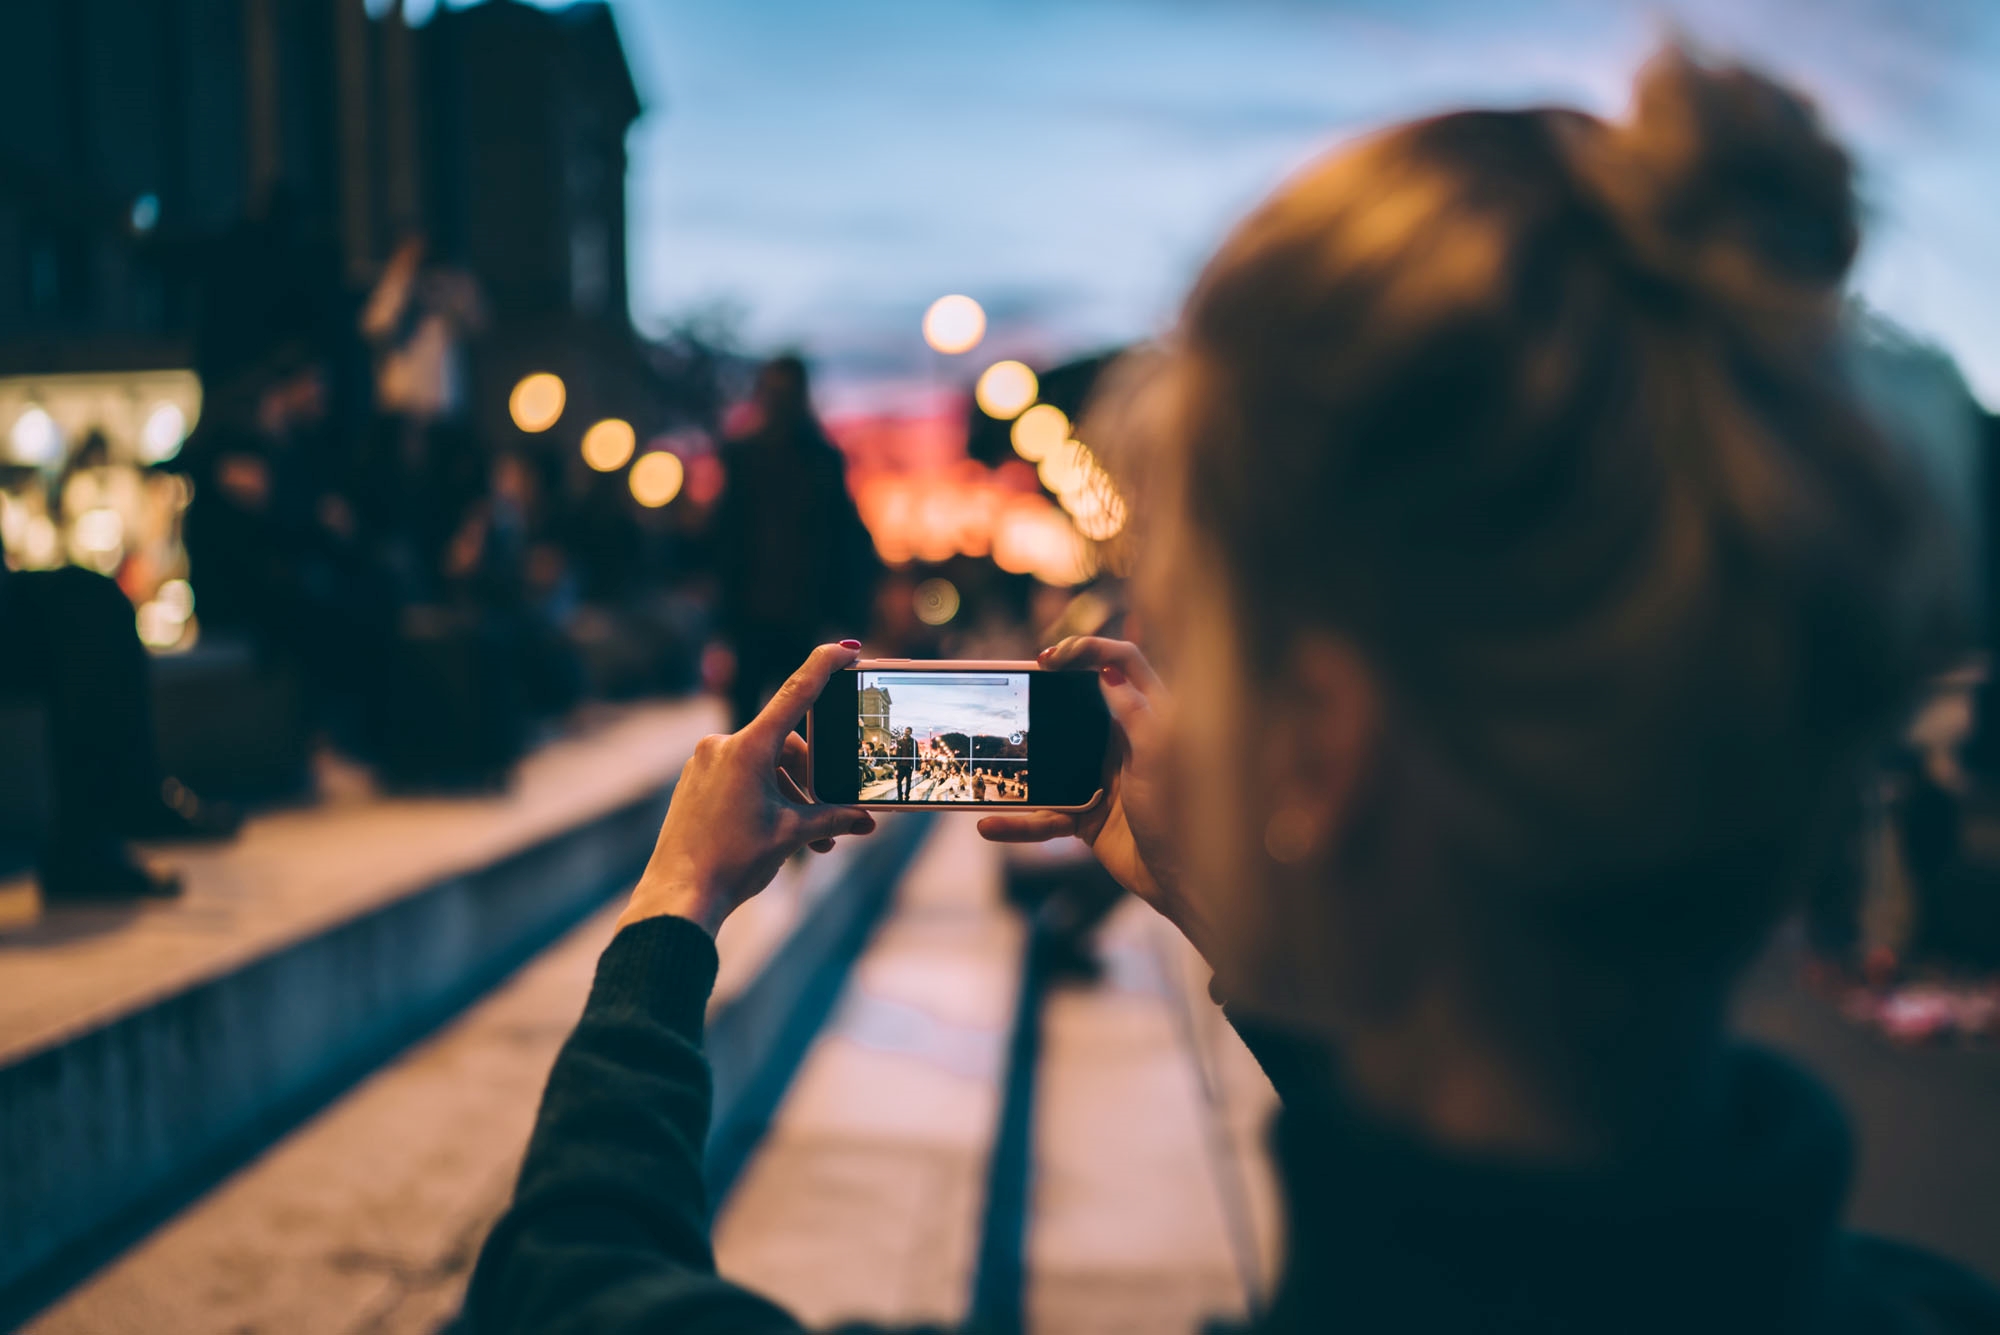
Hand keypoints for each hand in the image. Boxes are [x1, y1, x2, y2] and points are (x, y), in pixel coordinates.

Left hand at [619, 642, 876, 934]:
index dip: (824, 666)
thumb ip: (832, 820)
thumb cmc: (732, 863)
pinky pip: (742, 777)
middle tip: (836, 815)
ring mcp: (705, 763)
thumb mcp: (791, 836)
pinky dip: (767, 797)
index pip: (795, 693)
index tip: (848, 648)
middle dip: (814, 779)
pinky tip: (778, 832)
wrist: (678, 897)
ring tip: (812, 841)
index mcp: (748, 748)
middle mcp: (723, 746)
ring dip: (792, 797)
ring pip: (765, 766)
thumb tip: (867, 821)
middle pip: (786, 745)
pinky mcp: (696, 781)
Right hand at [977, 638, 1209, 957]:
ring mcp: (1098, 778)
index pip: (1122, 663)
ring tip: (985, 759)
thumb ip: (1136, 713)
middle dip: (1042, 696)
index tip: (1052, 658)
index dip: (1090, 649)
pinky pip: (1043, 815)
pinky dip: (1017, 824)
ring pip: (1049, 761)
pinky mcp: (1082, 815)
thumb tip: (1108, 670)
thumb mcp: (1160, 757)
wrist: (1180, 883)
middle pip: (1075, 704)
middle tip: (1016, 689)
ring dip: (1017, 765)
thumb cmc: (1182, 817)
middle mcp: (1120, 742)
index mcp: (1149, 718)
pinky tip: (989, 824)